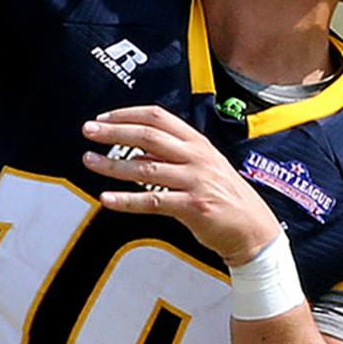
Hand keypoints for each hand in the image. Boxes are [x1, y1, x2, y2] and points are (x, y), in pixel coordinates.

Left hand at [83, 105, 282, 265]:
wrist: (254, 229)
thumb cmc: (225, 196)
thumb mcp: (205, 165)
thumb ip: (175, 153)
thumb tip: (136, 144)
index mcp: (197, 142)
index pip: (157, 116)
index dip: (127, 114)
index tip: (104, 118)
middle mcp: (196, 157)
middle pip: (148, 136)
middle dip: (114, 132)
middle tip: (88, 131)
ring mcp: (195, 181)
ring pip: (145, 167)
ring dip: (112, 165)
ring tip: (90, 161)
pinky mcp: (193, 207)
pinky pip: (152, 201)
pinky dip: (126, 200)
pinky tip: (107, 199)